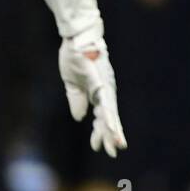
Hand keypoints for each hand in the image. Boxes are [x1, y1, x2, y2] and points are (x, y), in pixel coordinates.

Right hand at [59, 31, 126, 157]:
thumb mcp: (72, 84)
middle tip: (114, 152)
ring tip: (117, 144)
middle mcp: (104, 91)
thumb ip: (76, 100)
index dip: (100, 132)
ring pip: (109, 112)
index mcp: (98, 92)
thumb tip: (80, 117)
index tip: (97, 147)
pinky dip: (108, 113)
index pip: (101, 117)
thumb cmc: (76, 57)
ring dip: (112, 128)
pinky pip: (104, 100)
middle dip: (111, 136)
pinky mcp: (100, 80)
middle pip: (109, 118)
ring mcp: (104, 85)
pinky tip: (111, 124)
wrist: (75, 38)